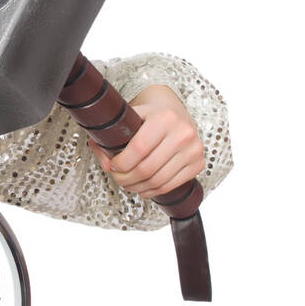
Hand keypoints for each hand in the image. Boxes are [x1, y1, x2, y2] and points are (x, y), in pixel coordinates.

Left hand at [87, 84, 204, 198]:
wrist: (176, 114)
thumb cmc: (149, 118)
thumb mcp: (129, 118)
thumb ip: (110, 138)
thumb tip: (107, 166)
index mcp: (164, 117)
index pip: (138, 148)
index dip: (121, 163)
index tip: (113, 166)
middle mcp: (183, 132)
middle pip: (147, 168)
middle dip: (126, 178)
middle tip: (118, 178)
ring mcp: (193, 149)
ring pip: (158, 180)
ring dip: (138, 187)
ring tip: (128, 184)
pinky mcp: (198, 164)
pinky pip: (171, 185)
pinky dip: (153, 191)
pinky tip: (143, 188)